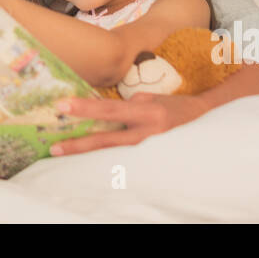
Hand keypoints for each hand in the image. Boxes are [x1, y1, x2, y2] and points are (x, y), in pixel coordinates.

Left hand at [50, 92, 209, 155]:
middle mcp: (147, 133)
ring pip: (111, 152)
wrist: (204, 121)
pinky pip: (122, 157)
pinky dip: (103, 158)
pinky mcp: (150, 159)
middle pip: (107, 139)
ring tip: (63, 152)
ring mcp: (149, 149)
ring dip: (87, 152)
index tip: (62, 106)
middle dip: (79, 143)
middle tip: (54, 146)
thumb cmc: (175, 106)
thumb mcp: (153, 98)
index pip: (110, 110)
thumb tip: (107, 110)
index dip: (85, 109)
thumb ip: (130, 104)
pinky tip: (86, 158)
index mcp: (147, 112)